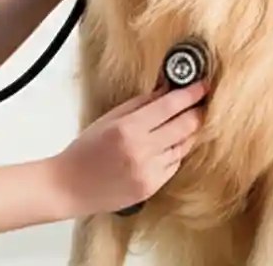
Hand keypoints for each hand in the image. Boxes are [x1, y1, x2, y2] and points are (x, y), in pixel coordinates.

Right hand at [47, 82, 206, 217]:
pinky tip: (168, 145)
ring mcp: (149, 172)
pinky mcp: (152, 188)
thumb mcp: (109, 119)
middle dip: (197, 112)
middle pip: (184, 127)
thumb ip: (140, 105)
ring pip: (183, 147)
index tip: (202, 85)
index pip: (169, 106)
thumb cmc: (85, 149)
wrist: (70, 186)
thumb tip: (166, 90)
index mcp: (128, 129)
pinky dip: (175, 153)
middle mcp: (142, 150)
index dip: (190, 94)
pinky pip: (174, 165)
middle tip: (202, 102)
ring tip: (185, 123)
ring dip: (186, 133)